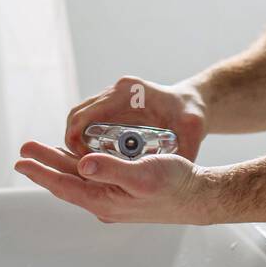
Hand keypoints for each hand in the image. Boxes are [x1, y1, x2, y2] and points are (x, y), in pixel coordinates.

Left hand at [13, 141, 221, 224]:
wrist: (197, 195)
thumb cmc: (175, 185)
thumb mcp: (142, 174)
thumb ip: (111, 169)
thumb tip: (83, 165)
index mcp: (105, 199)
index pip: (64, 185)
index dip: (41, 172)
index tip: (23, 162)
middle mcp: (105, 200)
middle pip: (67, 179)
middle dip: (45, 163)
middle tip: (25, 150)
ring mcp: (113, 196)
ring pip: (79, 176)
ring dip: (60, 161)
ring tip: (42, 150)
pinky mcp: (122, 189)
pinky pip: (94, 174)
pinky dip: (81, 162)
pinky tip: (78, 155)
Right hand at [63, 75, 207, 161]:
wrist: (192, 103)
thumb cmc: (191, 114)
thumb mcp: (192, 131)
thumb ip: (185, 151)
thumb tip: (175, 175)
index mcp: (128, 93)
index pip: (87, 113)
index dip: (77, 139)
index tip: (84, 162)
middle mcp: (116, 91)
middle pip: (77, 115)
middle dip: (73, 143)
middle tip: (84, 169)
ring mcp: (112, 97)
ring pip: (79, 118)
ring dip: (77, 142)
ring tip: (90, 167)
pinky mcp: (112, 106)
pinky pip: (89, 121)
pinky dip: (85, 139)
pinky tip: (97, 160)